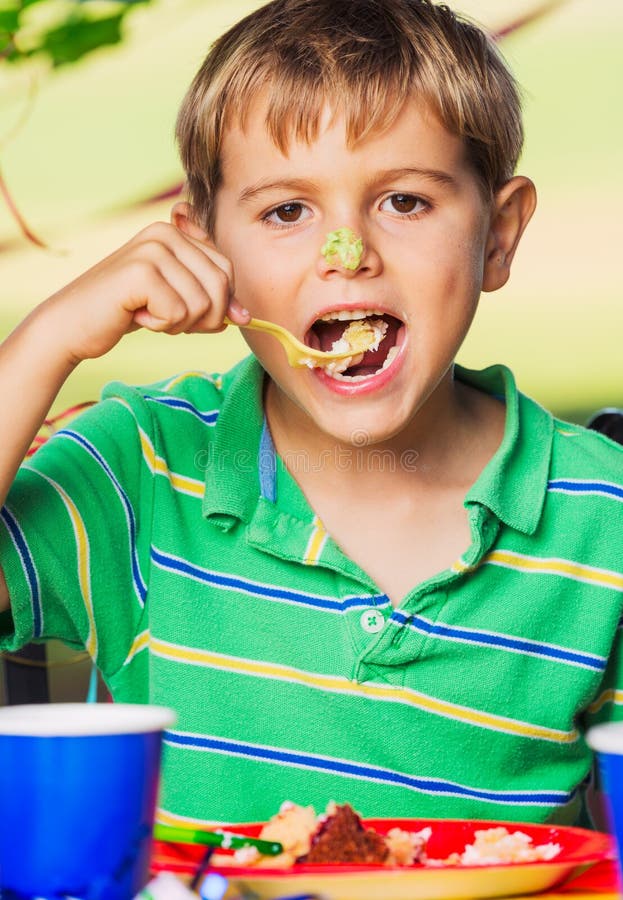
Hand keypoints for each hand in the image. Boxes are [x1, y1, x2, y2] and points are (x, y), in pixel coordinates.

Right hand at [41, 221, 248, 363]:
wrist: (72, 324)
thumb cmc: (126, 312)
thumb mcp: (176, 299)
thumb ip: (211, 299)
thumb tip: (247, 317)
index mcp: (177, 233)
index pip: (228, 271)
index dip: (217, 303)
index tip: (185, 312)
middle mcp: (165, 234)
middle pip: (222, 286)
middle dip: (203, 317)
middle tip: (167, 317)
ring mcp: (152, 250)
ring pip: (203, 304)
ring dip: (179, 324)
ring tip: (148, 314)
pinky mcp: (140, 272)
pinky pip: (180, 314)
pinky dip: (161, 326)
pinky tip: (136, 316)